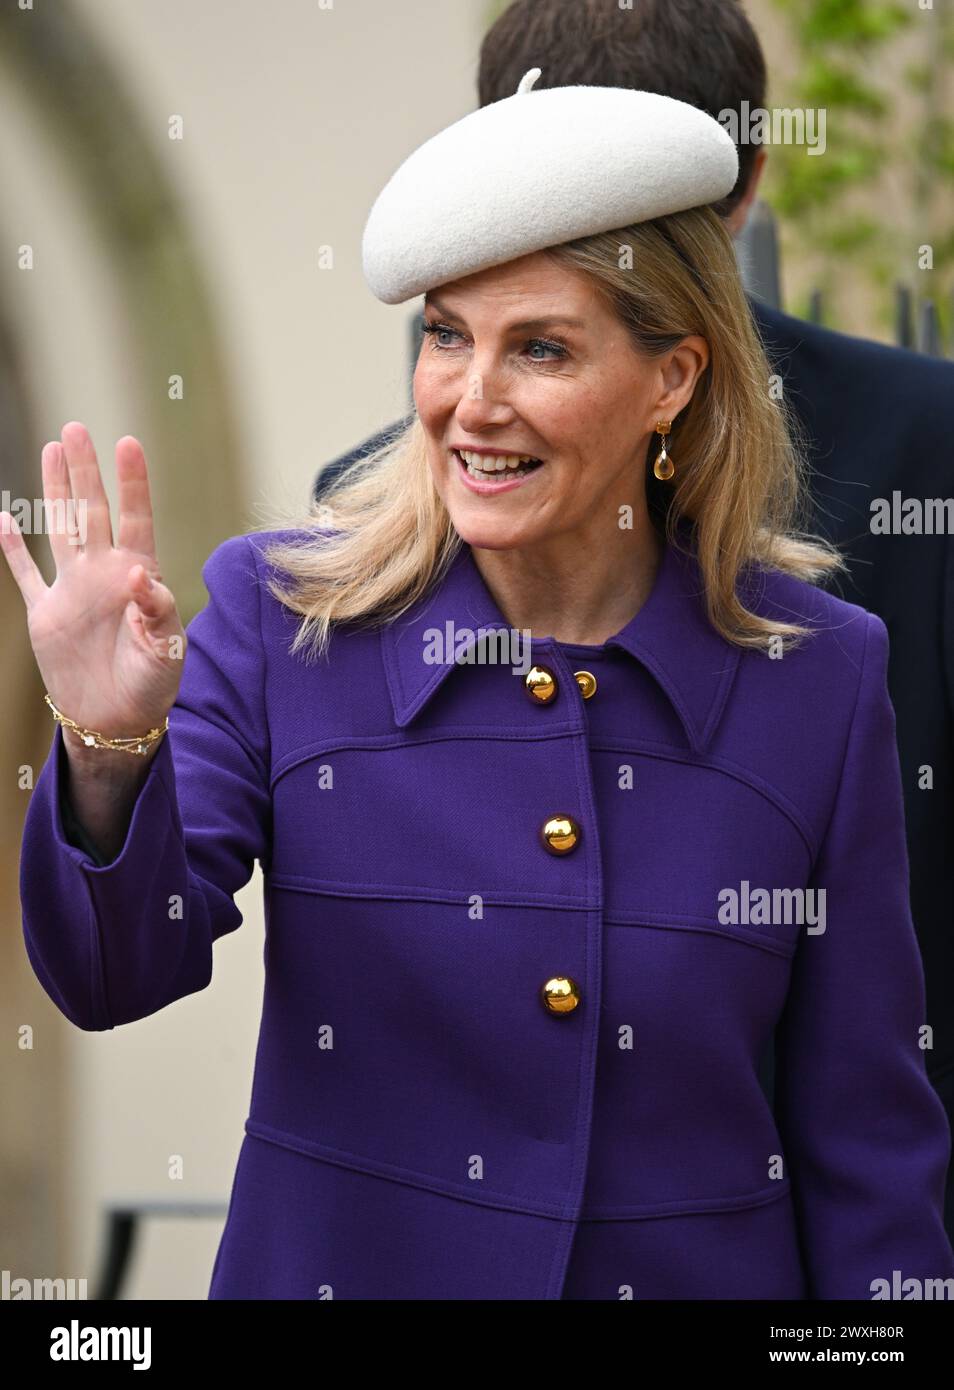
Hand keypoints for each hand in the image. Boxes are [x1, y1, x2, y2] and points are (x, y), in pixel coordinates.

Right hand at [0, 423, 185, 751]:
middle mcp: (103, 574)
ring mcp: (73, 590)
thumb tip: (139, 575)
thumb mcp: (165, 650)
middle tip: (76, 427)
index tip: (127, 443)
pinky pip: (26, 573)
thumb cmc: (152, 685)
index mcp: (138, 577)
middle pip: (92, 510)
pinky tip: (1, 518)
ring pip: (60, 526)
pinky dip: (11, 548)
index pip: (135, 518)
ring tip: (52, 448)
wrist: (117, 721)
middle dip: (85, 469)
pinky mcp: (46, 614)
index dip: (131, 482)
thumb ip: (155, 611)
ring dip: (55, 489)